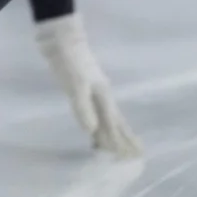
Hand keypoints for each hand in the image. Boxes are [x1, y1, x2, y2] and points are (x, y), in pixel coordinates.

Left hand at [35, 14, 142, 157]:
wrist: (60, 39)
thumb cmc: (70, 61)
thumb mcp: (76, 84)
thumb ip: (83, 107)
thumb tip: (92, 131)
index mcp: (103, 96)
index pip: (114, 124)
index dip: (122, 141)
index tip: (133, 157)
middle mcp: (102, 97)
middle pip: (116, 123)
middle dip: (125, 140)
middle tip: (135, 157)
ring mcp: (93, 93)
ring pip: (106, 119)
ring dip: (112, 135)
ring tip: (116, 151)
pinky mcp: (82, 90)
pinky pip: (94, 114)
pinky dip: (96, 126)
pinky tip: (93, 132)